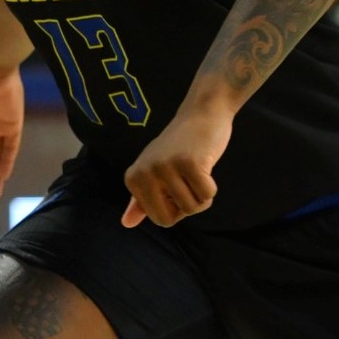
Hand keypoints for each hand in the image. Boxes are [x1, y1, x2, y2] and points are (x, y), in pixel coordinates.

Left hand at [120, 104, 229, 226]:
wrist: (201, 114)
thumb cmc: (179, 148)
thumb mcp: (154, 172)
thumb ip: (141, 200)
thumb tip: (126, 224)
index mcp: (133, 178)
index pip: (158, 219)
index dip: (174, 207)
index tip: (174, 183)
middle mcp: (144, 173)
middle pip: (169, 219)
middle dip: (186, 207)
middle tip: (187, 181)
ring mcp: (165, 167)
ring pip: (191, 208)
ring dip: (201, 195)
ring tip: (196, 170)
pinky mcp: (189, 163)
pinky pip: (207, 196)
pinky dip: (212, 187)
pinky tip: (205, 165)